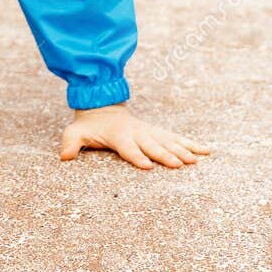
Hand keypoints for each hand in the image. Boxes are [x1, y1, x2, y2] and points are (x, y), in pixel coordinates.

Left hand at [59, 103, 211, 169]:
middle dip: (166, 155)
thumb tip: (64, 156)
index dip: (136, 156)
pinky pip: (176, 138)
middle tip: (180, 164)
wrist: (102, 105)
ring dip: (183, 150)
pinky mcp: (158, 133)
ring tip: (197, 160)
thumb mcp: (75, 132)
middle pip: (153, 145)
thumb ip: (70, 143)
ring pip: (169, 141)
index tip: (147, 166)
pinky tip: (207, 151)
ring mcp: (150, 132)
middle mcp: (138, 133)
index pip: (128, 148)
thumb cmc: (89, 124)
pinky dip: (192, 144)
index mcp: (119, 136)